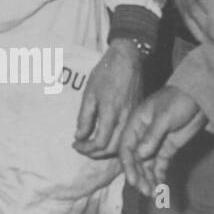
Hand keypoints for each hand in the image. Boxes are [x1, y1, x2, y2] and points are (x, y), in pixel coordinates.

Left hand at [73, 40, 143, 158]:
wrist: (127, 60)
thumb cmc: (105, 74)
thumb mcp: (89, 94)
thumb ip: (84, 117)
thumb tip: (79, 136)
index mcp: (111, 113)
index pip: (100, 143)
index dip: (86, 148)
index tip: (75, 144)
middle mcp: (125, 120)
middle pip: (112, 149)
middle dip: (95, 153)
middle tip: (81, 148)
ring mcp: (134, 119)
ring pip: (122, 145)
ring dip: (105, 151)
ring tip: (91, 146)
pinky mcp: (138, 116)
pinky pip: (128, 136)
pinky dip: (116, 143)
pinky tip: (105, 139)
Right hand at [118, 86, 207, 193]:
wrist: (197, 98)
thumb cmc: (177, 102)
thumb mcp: (164, 117)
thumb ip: (152, 135)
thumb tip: (140, 155)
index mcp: (135, 124)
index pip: (126, 147)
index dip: (128, 165)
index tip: (133, 180)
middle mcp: (141, 136)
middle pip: (136, 159)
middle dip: (140, 176)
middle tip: (146, 192)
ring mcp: (155, 143)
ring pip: (147, 165)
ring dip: (149, 179)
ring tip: (154, 194)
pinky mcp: (167, 149)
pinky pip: (160, 165)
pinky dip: (159, 176)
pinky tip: (161, 186)